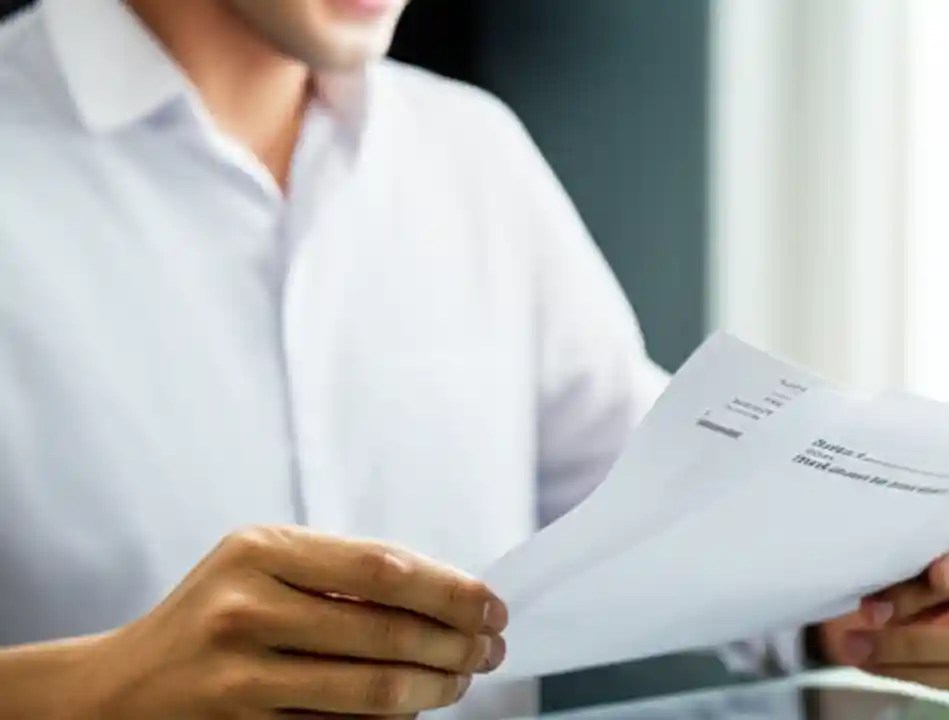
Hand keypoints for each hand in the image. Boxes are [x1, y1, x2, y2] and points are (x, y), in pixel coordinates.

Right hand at [80, 525, 506, 717]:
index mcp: (260, 551)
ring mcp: (242, 678)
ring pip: (376, 692)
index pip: (384, 569)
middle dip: (458, 645)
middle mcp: (246, 610)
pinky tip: (413, 708)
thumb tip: (450, 595)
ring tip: (462, 679)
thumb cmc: (214, 613)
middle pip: (389, 635)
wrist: (122, 689)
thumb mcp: (263, 565)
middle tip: (491, 649)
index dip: (452, 591)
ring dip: (438, 689)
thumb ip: (342, 571)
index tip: (493, 606)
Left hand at [816, 492, 948, 692]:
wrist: (939, 566)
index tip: (935, 571)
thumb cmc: (925, 533)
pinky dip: (919, 672)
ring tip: (858, 645)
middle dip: (922, 600)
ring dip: (914, 648)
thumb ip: (910, 534)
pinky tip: (876, 662)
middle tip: (869, 610)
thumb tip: (875, 560)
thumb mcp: (918, 522)